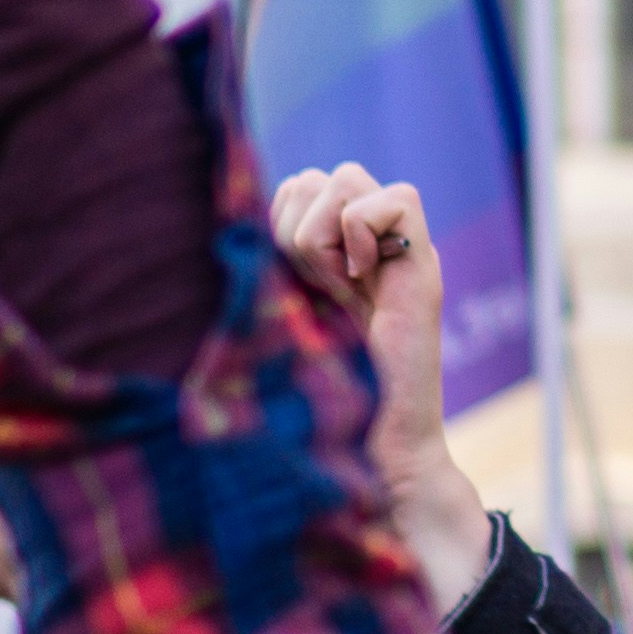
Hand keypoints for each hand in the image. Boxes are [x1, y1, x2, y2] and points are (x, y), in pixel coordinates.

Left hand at [271, 167, 489, 612]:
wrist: (374, 458)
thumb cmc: (316, 411)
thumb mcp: (278, 332)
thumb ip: (264, 291)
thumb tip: (207, 253)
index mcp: (337, 263)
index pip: (302, 186)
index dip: (280, 216)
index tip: (286, 281)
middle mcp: (374, 253)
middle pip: (324, 175)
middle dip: (297, 221)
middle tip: (307, 284)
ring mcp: (404, 258)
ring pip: (350, 178)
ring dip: (322, 230)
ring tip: (332, 286)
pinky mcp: (425, 271)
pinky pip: (397, 200)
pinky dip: (363, 232)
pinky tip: (358, 284)